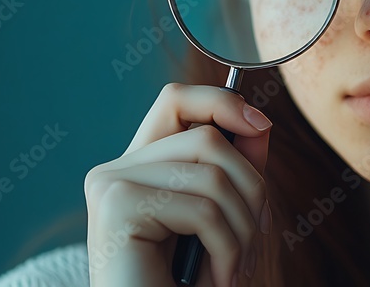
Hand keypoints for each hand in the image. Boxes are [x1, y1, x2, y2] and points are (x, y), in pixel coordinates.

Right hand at [84, 83, 272, 285]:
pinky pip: (201, 207)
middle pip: (206, 137)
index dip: (221, 101)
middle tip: (257, 237)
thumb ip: (237, 170)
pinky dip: (226, 247)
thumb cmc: (187, 285)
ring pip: (211, 172)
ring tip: (237, 267)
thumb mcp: (224, 219)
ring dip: (243, 227)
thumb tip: (258, 122)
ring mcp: (110, 186)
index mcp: (139, 167)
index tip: (259, 125)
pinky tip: (218, 277)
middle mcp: (115, 169)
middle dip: (251, 188)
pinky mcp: (115, 207)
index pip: (176, 101)